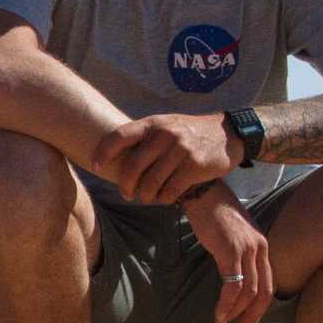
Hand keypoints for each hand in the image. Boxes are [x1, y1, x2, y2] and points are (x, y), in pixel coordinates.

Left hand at [94, 112, 235, 207]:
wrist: (228, 135)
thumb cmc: (189, 133)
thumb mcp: (166, 125)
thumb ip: (143, 137)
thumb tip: (110, 155)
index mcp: (154, 123)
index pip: (119, 136)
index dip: (103, 153)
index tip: (95, 166)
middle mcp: (165, 135)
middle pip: (132, 167)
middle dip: (125, 186)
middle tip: (127, 194)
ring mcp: (181, 150)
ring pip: (150, 183)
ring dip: (145, 196)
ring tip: (147, 197)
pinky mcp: (194, 167)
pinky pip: (170, 191)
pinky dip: (164, 199)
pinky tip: (165, 197)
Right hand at [182, 184, 274, 322]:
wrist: (203, 193)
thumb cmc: (213, 214)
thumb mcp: (233, 236)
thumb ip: (239, 253)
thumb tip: (234, 273)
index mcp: (262, 246)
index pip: (269, 283)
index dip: (260, 306)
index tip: (249, 320)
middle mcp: (260, 248)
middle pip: (263, 292)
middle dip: (252, 315)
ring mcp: (247, 250)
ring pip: (249, 292)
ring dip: (236, 312)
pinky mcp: (231, 251)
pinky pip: (233, 286)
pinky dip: (226, 304)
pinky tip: (218, 313)